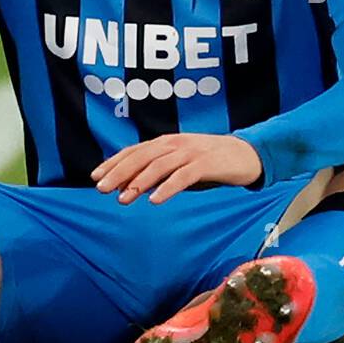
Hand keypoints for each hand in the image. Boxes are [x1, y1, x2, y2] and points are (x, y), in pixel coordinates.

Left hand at [91, 133, 261, 204]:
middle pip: (142, 156)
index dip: (114, 162)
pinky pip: (183, 176)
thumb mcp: (182, 165)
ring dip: (139, 182)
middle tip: (101, 188)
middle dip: (119, 172)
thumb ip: (160, 173)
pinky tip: (155, 200)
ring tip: (123, 198)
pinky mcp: (207, 164)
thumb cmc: (211, 162)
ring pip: (159, 165)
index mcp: (168, 142)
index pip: (135, 151)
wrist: (248, 154)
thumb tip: (130, 187)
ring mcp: (192, 152)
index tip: (95, 176)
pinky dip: (168, 187)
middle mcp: (176, 144)